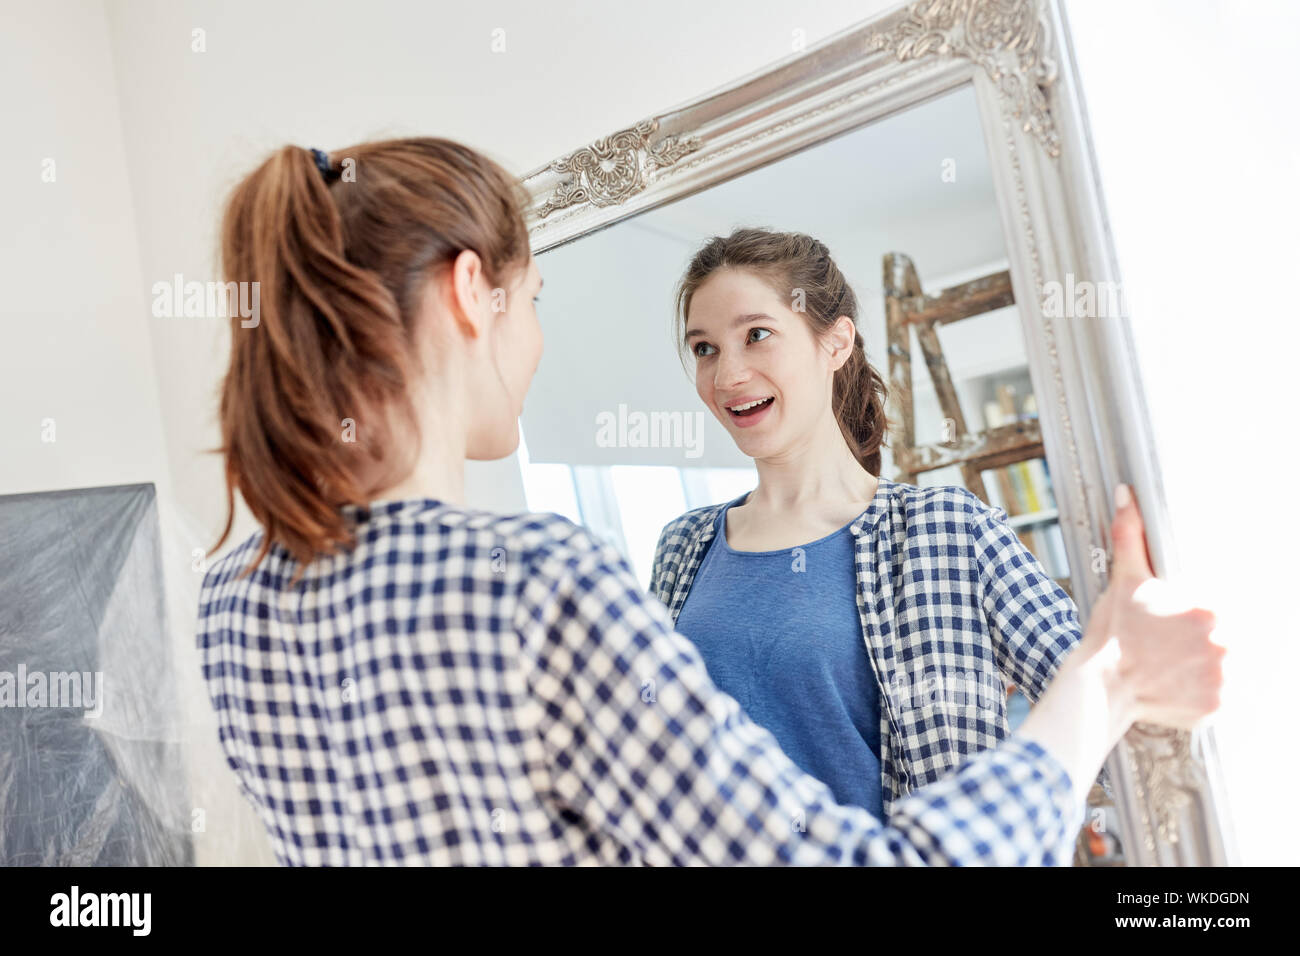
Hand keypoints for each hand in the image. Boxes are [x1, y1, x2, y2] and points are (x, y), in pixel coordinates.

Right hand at [1073, 484, 1225, 732]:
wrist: (1099, 686)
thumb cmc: (1112, 631)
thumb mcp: (1124, 580)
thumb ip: (1130, 535)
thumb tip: (1126, 495)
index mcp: (1210, 609)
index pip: (1225, 608)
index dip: (1203, 615)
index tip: (1179, 626)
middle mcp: (1225, 643)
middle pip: (1231, 638)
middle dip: (1206, 641)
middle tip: (1172, 648)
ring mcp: (1222, 678)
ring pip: (1229, 667)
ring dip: (1210, 667)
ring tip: (1174, 667)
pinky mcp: (1215, 707)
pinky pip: (1222, 698)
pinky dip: (1204, 694)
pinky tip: (1176, 685)